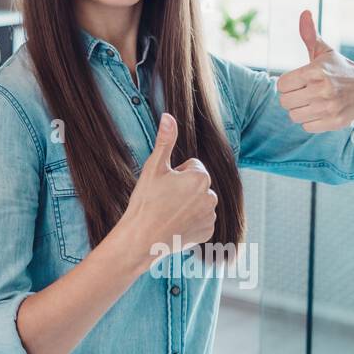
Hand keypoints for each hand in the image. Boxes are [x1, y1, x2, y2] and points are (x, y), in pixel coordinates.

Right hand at [113, 111, 216, 259]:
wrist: (142, 238)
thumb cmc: (146, 201)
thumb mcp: (154, 167)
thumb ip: (166, 140)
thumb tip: (168, 115)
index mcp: (200, 177)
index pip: (192, 166)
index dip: (175, 174)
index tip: (162, 186)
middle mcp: (211, 196)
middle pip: (197, 184)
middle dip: (183, 189)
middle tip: (163, 200)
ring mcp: (210, 216)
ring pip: (199, 202)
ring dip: (188, 205)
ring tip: (167, 213)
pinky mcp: (208, 233)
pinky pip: (201, 220)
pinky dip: (190, 221)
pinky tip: (175, 225)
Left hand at [276, 9, 353, 131]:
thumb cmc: (342, 69)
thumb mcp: (326, 52)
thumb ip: (310, 35)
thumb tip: (304, 12)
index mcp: (315, 71)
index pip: (281, 85)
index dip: (287, 84)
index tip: (298, 81)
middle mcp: (322, 89)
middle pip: (285, 102)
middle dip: (292, 97)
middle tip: (305, 92)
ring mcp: (329, 107)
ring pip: (293, 115)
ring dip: (300, 110)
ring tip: (313, 102)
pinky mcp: (334, 122)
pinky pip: (306, 126)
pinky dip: (311, 121)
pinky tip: (322, 111)